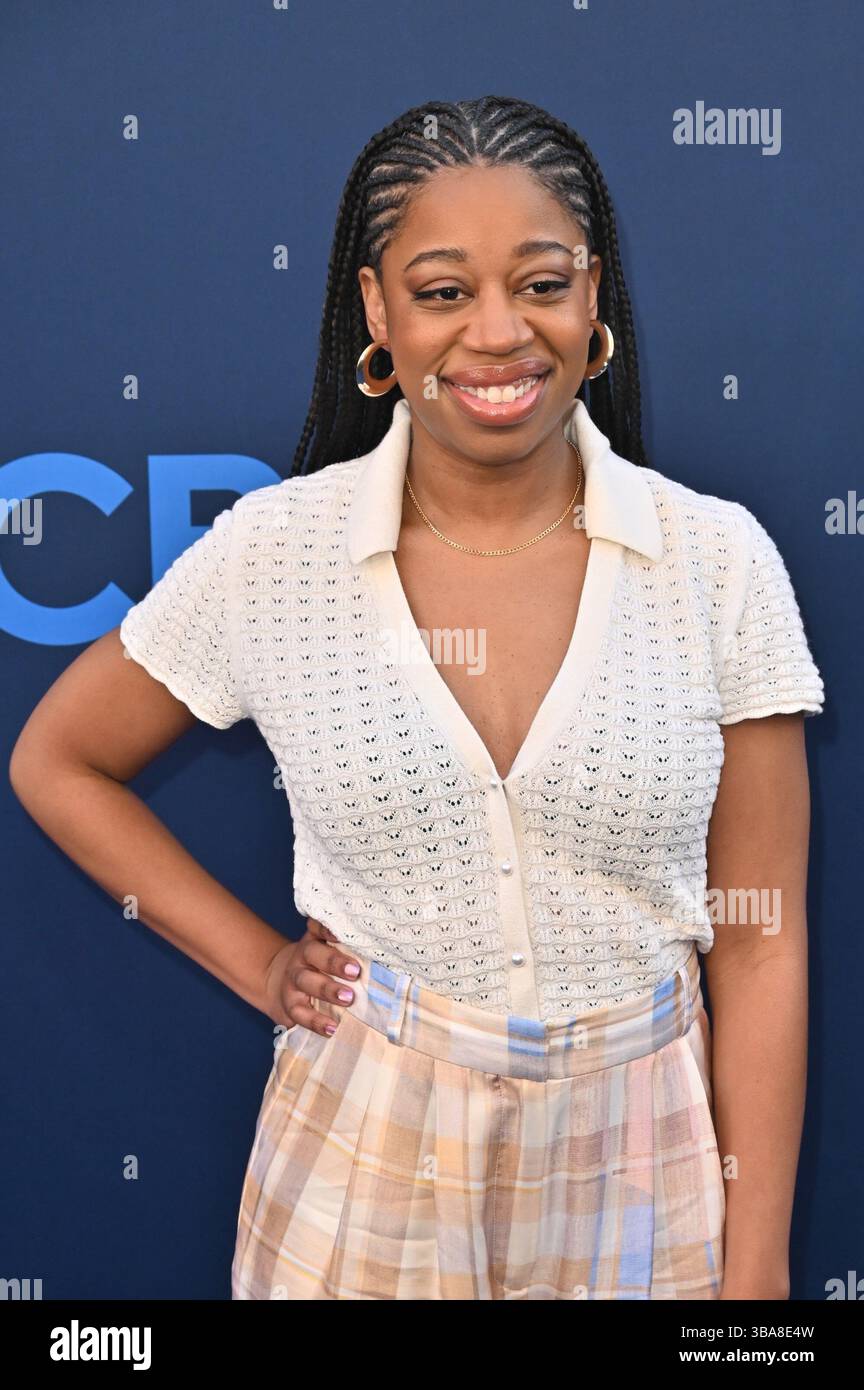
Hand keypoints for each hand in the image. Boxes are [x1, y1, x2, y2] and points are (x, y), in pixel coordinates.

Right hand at [263, 917, 361, 1036]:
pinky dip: (316, 1021)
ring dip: (328, 990)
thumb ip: (353, 952)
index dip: (328, 928)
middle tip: (355, 972)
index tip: (341, 934)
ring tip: (348, 998)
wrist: (277, 983)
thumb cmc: (319, 967)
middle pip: (313, 954)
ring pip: (306, 981)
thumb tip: (391, 958)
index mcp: (315, 941)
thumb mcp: (330, 953)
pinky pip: (300, 1013)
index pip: (318, 927)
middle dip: (335, 962)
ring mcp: (294, 980)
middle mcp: (302, 957)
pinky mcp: (290, 1004)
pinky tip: (332, 1027)